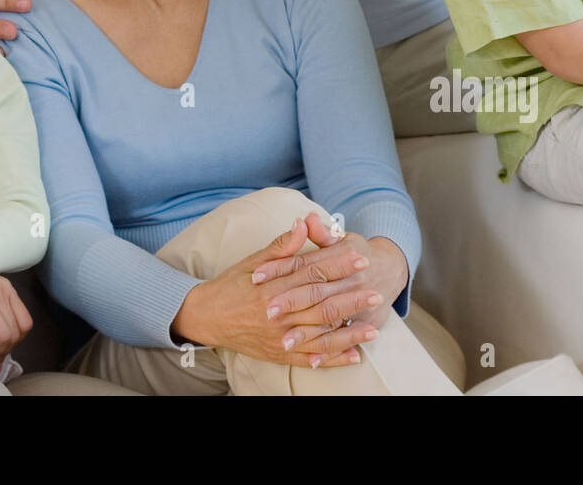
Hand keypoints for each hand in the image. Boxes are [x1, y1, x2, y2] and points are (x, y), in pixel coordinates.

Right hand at [172, 219, 383, 368]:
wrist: (206, 317)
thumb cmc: (231, 285)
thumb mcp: (253, 261)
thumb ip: (281, 246)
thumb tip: (302, 224)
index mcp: (271, 287)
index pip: (311, 273)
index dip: (337, 266)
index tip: (359, 258)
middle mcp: (277, 314)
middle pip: (320, 306)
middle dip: (350, 300)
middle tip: (375, 293)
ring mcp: (278, 337)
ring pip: (319, 336)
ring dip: (348, 333)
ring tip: (373, 329)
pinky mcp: (278, 354)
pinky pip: (309, 358)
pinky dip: (332, 359)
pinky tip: (353, 355)